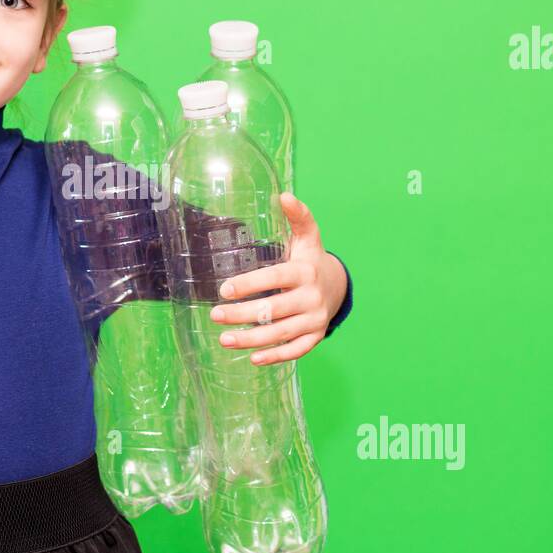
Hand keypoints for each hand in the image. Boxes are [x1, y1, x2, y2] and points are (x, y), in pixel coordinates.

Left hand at [208, 191, 348, 365]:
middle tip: (215, 315)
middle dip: (242, 315)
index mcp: (305, 271)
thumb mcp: (308, 237)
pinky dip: (275, 356)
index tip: (224, 290)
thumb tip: (284, 194)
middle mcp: (312, 297)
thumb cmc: (310, 259)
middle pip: (274, 310)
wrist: (338, 285)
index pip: (275, 278)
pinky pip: (295, 350)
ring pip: (281, 333)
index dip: (250, 285)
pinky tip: (253, 358)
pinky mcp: (316, 336)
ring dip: (251, 339)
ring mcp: (315, 319)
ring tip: (224, 339)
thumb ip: (298, 217)